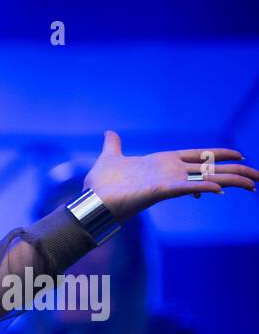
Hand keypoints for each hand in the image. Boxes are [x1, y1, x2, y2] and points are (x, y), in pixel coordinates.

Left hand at [83, 130, 256, 222]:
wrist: (91, 201)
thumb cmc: (101, 185)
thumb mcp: (110, 157)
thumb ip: (113, 145)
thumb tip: (109, 132)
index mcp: (163, 162)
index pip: (199, 155)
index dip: (220, 155)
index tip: (241, 155)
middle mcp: (171, 171)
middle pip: (211, 169)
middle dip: (236, 172)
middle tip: (258, 178)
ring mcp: (169, 181)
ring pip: (207, 179)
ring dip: (231, 181)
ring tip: (253, 185)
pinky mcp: (162, 191)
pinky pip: (189, 187)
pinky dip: (204, 187)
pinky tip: (220, 190)